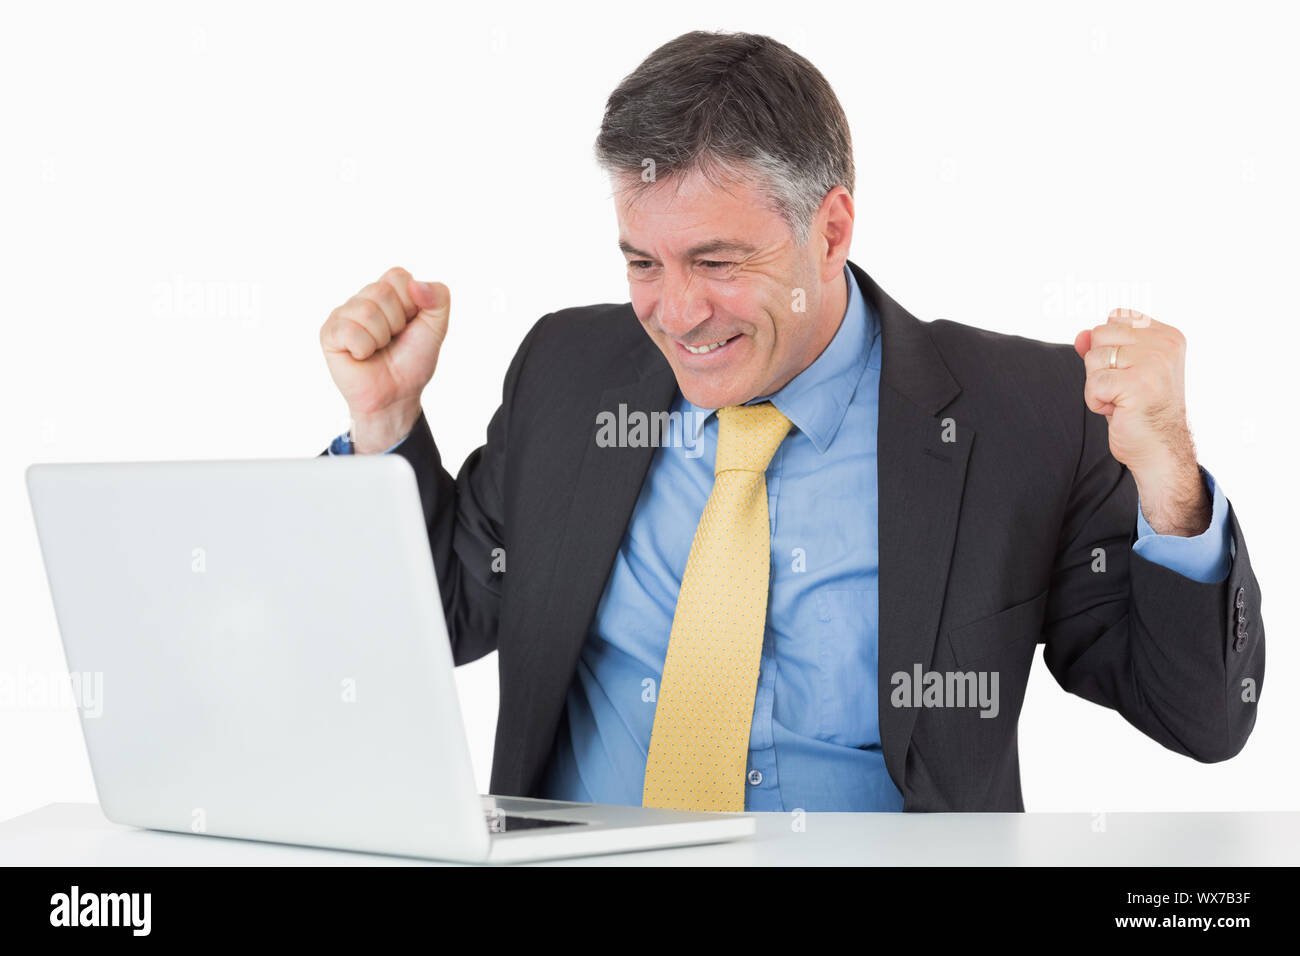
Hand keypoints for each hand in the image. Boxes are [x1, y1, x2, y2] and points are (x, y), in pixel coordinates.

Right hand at [320, 266, 449, 452]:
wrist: (397, 395)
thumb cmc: (412, 361)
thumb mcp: (436, 327)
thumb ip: (439, 298)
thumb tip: (416, 284)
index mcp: (387, 291)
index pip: (398, 276)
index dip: (411, 304)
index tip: (409, 325)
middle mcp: (363, 298)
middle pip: (381, 291)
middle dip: (396, 323)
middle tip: (392, 340)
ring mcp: (343, 314)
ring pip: (366, 311)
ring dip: (380, 338)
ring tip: (378, 349)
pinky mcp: (329, 333)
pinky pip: (350, 330)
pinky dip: (363, 349)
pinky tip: (361, 356)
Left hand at [1074, 308, 1209, 535]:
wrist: (1160, 450)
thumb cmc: (1140, 411)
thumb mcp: (1121, 371)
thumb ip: (1102, 347)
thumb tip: (1080, 336)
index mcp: (1167, 336)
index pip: (1115, 317)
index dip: (1109, 347)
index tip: (1129, 372)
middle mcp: (1165, 344)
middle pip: (1100, 334)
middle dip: (1100, 366)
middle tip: (1123, 389)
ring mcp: (1154, 363)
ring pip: (1093, 358)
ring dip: (1098, 385)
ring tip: (1122, 400)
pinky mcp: (1138, 384)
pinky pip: (1093, 383)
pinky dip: (1096, 402)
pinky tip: (1118, 411)